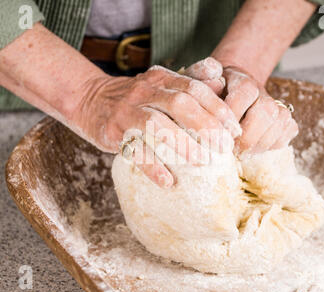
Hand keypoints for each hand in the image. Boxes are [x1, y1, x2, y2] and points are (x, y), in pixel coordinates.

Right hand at [69, 65, 241, 187]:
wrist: (90, 99)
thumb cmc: (136, 98)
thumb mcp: (161, 84)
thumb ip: (190, 82)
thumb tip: (221, 83)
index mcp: (161, 78)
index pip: (195, 88)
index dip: (217, 109)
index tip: (234, 130)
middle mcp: (144, 90)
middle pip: (180, 103)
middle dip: (206, 125)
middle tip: (224, 148)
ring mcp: (127, 110)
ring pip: (157, 123)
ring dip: (182, 142)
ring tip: (201, 161)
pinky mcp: (113, 132)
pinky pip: (134, 150)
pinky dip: (152, 166)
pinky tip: (167, 181)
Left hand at [185, 58, 298, 154]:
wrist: (228, 93)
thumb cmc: (209, 95)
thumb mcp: (199, 84)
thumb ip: (202, 80)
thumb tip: (214, 80)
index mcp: (241, 79)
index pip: (245, 92)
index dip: (233, 114)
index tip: (220, 132)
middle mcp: (261, 91)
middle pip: (265, 110)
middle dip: (248, 135)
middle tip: (232, 149)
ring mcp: (276, 104)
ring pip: (279, 122)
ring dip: (260, 143)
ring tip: (242, 153)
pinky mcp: (285, 119)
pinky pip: (288, 131)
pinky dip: (274, 144)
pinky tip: (255, 150)